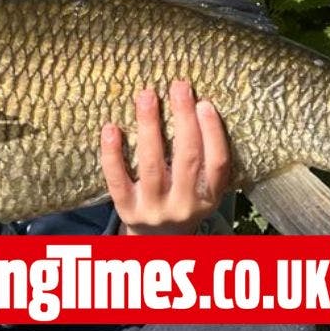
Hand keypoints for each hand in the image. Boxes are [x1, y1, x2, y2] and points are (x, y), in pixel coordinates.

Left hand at [100, 80, 230, 234]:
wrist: (158, 243)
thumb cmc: (183, 202)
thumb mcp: (203, 189)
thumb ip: (205, 158)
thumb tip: (199, 104)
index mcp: (209, 198)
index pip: (217, 163)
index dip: (212, 132)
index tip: (205, 103)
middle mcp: (184, 205)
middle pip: (187, 158)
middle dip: (183, 119)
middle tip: (179, 86)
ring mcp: (154, 209)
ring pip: (152, 164)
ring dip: (149, 126)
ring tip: (147, 95)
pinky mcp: (127, 210)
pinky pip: (118, 179)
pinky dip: (113, 153)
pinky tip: (112, 128)